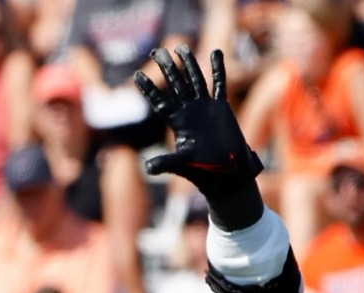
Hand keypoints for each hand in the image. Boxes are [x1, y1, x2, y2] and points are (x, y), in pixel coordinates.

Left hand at [133, 46, 263, 229]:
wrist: (227, 173)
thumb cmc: (204, 171)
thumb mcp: (183, 164)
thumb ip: (166, 163)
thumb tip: (147, 168)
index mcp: (177, 122)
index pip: (159, 101)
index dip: (149, 89)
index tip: (137, 75)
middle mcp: (189, 111)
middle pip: (176, 84)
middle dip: (167, 67)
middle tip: (157, 51)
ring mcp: (205, 108)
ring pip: (195, 80)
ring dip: (189, 64)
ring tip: (181, 47)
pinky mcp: (221, 108)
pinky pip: (219, 84)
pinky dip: (218, 69)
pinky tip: (216, 53)